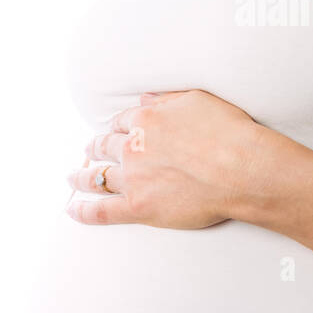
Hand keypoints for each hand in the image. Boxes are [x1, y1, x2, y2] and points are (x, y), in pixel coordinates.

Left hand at [65, 89, 264, 228]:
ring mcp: (133, 179)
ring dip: (82, 177)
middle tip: (90, 150)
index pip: (123, 122)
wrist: (240, 168)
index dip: (117, 127)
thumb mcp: (198, 100)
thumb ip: (168, 100)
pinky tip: (72, 209)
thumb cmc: (228, 132)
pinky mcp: (138, 207)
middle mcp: (134, 148)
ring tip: (73, 177)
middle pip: (106, 147)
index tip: (113, 131)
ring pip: (98, 177)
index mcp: (147, 120)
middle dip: (96, 148)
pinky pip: (102, 211)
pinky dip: (83, 211)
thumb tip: (145, 100)